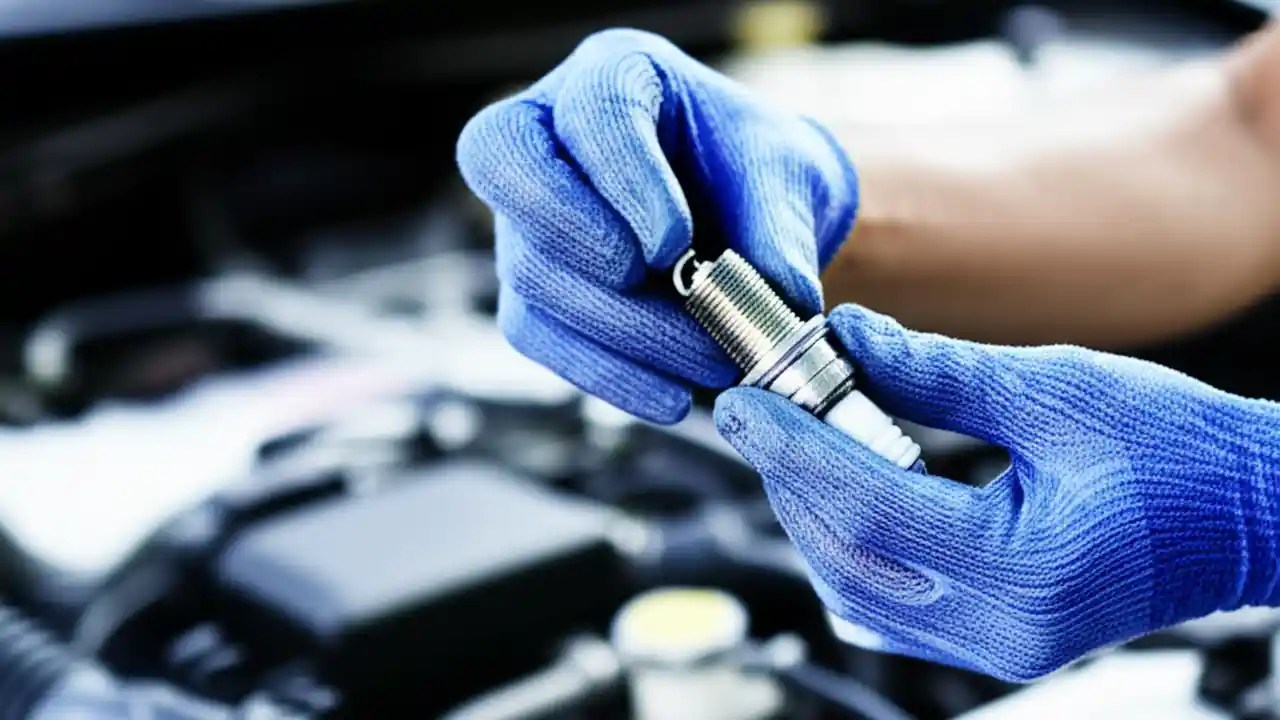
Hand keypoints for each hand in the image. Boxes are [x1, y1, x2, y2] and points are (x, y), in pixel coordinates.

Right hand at [455, 28, 857, 422]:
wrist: (748, 223)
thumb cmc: (758, 176)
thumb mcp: (787, 179)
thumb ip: (780, 229)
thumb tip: (778, 298)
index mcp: (615, 75)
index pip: (589, 108)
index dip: (623, 179)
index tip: (677, 243)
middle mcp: (548, 134)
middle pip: (509, 166)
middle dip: (583, 240)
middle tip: (665, 281)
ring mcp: (525, 216)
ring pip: (529, 269)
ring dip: (620, 328)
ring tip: (711, 359)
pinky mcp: (531, 288)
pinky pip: (538, 334)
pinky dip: (605, 373)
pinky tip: (670, 396)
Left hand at [714, 303, 1279, 681]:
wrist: (1255, 512)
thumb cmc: (1181, 447)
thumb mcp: (1057, 389)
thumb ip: (940, 370)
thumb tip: (847, 337)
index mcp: (1024, 568)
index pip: (864, 507)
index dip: (789, 450)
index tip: (738, 401)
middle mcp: (1002, 626)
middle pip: (846, 554)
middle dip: (789, 479)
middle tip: (757, 413)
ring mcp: (999, 646)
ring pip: (856, 589)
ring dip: (813, 515)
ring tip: (795, 442)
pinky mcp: (999, 641)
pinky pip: (889, 609)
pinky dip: (850, 550)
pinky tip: (844, 496)